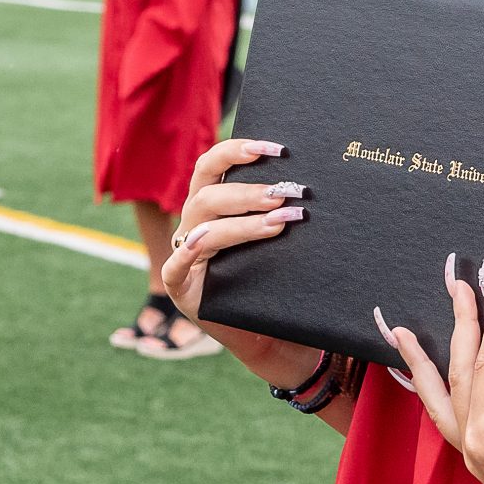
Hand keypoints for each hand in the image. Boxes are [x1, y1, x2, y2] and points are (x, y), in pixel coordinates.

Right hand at [161, 137, 318, 386]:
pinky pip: (175, 267)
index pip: (212, 165)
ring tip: (279, 222)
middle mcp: (194, 224)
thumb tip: (308, 181)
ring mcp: (184, 255)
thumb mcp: (279, 240)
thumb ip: (279, 210)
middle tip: (287, 193)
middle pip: (209, 194)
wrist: (270, 334)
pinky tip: (200, 243)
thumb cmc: (276, 279)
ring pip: (203, 226)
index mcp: (212, 204)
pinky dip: (186, 253)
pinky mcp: (181, 287)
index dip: (237, 151)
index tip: (276, 148)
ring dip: (242, 222)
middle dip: (249, 192)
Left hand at [389, 256, 483, 483]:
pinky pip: (444, 418)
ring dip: (420, 362)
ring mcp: (469, 453)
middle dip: (456, 325)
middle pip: (457, 374)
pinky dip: (430, 393)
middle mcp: (469, 444)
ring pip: (438, 398)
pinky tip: (417, 377)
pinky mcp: (478, 459)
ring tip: (400, 331)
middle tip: (454, 283)